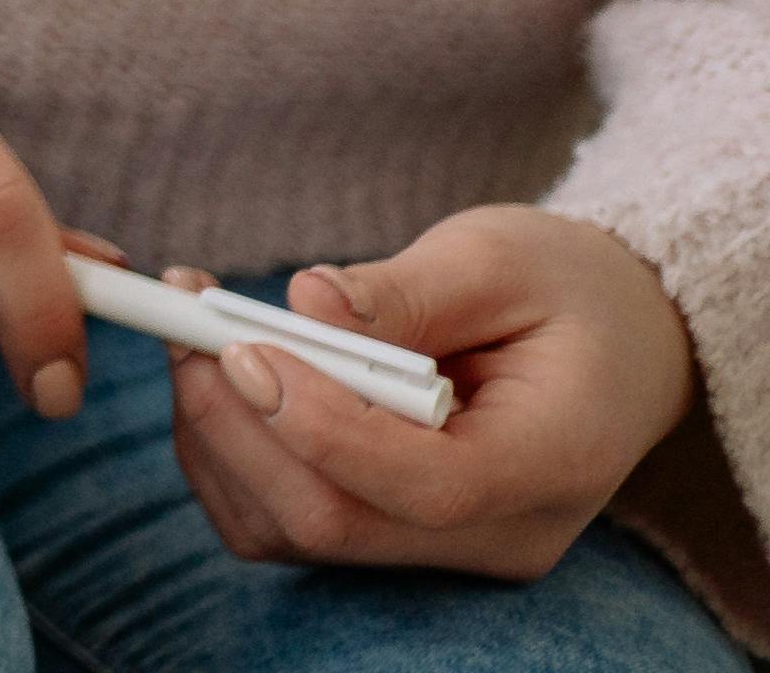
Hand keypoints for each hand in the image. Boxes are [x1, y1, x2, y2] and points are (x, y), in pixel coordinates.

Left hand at [164, 208, 691, 580]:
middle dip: (239, 423)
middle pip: (337, 522)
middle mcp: (502, 531)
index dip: (319, 425)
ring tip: (194, 332)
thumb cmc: (567, 290)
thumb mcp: (504, 259)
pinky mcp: (399, 537)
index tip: (243, 346)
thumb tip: (306, 302)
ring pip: (292, 531)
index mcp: (554, 462)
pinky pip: (284, 522)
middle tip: (187, 321)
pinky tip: (221, 375)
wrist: (618, 343)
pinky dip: (230, 455)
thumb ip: (408, 289)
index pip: (424, 485)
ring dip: (219, 435)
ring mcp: (449, 547)